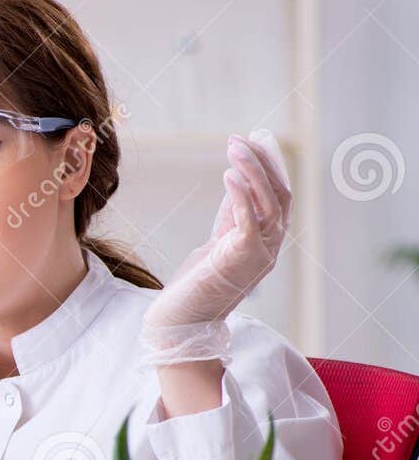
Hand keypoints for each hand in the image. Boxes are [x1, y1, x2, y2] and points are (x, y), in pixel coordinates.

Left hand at [143, 130, 289, 358]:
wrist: (181, 321)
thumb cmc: (197, 285)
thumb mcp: (217, 241)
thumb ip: (231, 216)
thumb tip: (238, 180)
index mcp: (266, 242)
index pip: (278, 196)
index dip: (267, 166)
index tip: (252, 139)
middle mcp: (270, 247)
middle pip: (278, 195)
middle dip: (262, 162)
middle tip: (242, 137)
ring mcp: (260, 254)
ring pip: (267, 203)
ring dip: (251, 170)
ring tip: (234, 146)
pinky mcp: (240, 259)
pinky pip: (248, 220)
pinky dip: (242, 194)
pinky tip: (230, 174)